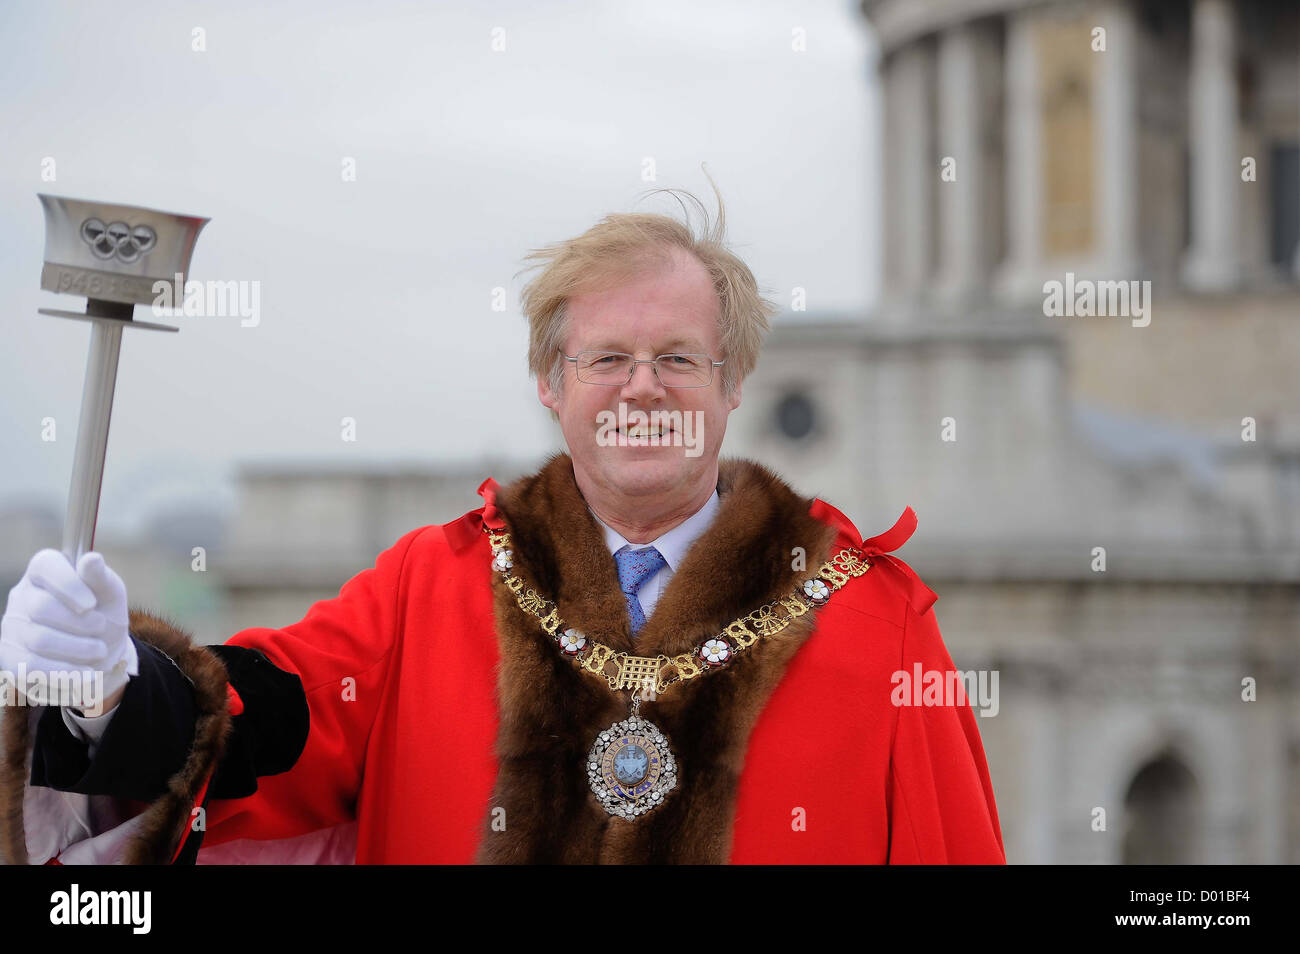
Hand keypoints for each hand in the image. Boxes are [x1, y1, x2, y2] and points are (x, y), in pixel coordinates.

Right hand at [0, 549, 137, 713]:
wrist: (100, 652)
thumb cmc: (103, 614)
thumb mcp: (110, 594)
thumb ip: (101, 578)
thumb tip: (91, 559)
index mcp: (45, 571)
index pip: (45, 566)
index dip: (68, 585)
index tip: (92, 604)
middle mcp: (22, 595)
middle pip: (42, 607)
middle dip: (81, 623)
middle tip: (101, 628)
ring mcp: (13, 626)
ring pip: (39, 640)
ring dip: (78, 649)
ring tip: (99, 650)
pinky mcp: (11, 656)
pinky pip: (32, 667)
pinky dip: (65, 672)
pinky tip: (86, 673)